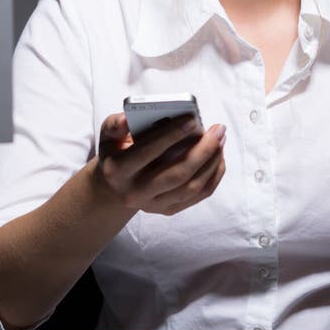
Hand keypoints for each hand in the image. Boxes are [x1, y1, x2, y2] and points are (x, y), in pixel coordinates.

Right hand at [96, 112, 225, 215]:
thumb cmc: (117, 152)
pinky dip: (214, 175)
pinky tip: (219, 156)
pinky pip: (199, 195)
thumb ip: (115, 124)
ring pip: (192, 187)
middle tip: (218, 129)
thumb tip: (128, 119)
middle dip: (203, 149)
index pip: (148, 151)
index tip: (193, 120)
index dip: (172, 135)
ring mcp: (153, 205)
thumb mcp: (108, 136)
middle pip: (177, 173)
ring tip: (221, 139)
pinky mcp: (168, 210)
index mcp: (118, 170)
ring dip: (212, 161)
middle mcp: (135, 192)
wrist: (115, 186)